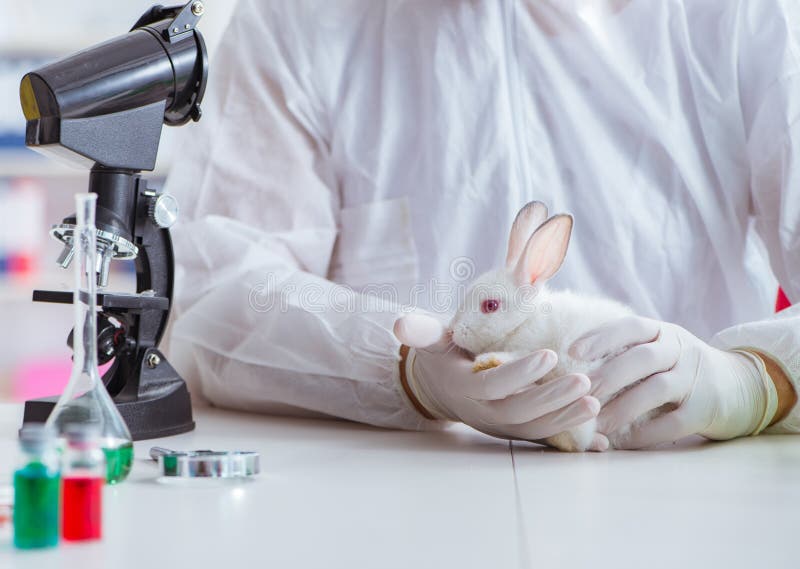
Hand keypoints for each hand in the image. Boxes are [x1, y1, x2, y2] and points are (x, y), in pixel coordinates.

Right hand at [394, 314, 600, 442]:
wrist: (442, 390)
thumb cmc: (444, 359)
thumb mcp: (433, 342)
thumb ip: (422, 332)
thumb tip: (400, 323)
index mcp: (467, 388)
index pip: (494, 385)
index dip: (521, 374)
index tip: (549, 354)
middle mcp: (485, 412)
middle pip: (521, 412)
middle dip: (553, 399)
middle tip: (585, 381)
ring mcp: (503, 425)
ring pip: (536, 429)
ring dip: (566, 418)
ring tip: (595, 400)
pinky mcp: (517, 431)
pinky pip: (545, 440)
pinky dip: (572, 440)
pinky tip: (602, 440)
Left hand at [570, 316, 777, 448]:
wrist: (741, 386)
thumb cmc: (680, 368)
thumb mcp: (659, 349)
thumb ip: (626, 353)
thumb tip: (570, 367)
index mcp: (663, 332)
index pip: (631, 327)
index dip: (601, 337)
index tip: (572, 351)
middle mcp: (680, 350)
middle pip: (642, 358)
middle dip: (608, 375)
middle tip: (579, 391)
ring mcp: (696, 379)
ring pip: (656, 389)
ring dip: (622, 407)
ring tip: (596, 422)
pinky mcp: (706, 410)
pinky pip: (673, 422)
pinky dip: (645, 433)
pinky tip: (623, 441)